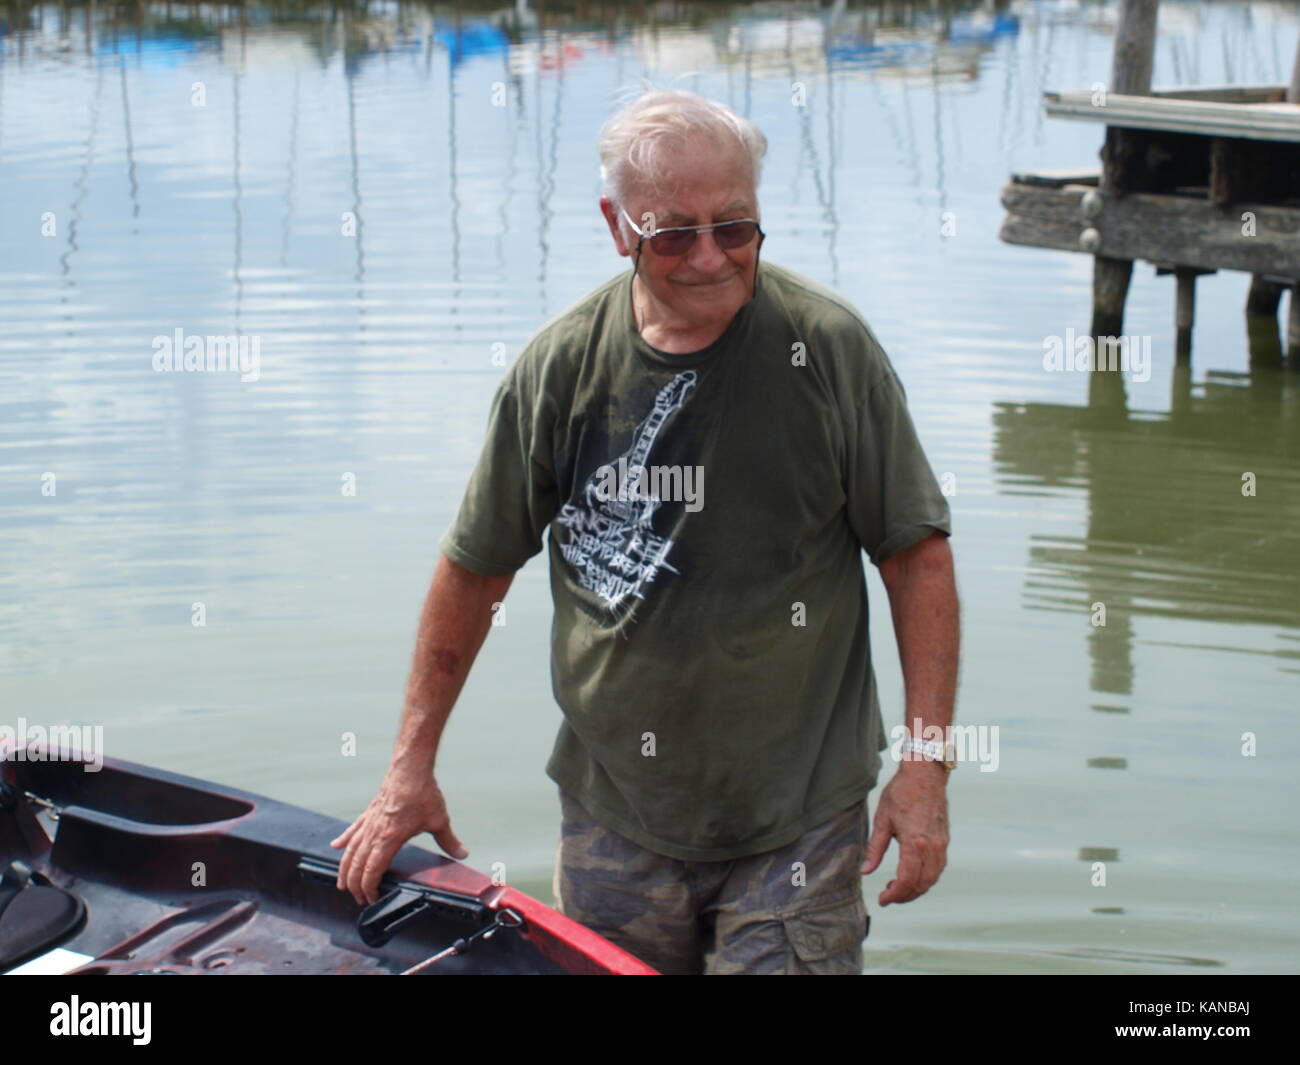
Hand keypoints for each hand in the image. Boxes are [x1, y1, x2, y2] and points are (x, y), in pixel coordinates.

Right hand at [329, 769, 467, 905]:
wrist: (410, 767)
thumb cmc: (422, 792)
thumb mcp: (439, 820)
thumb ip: (449, 840)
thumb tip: (463, 854)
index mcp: (389, 839)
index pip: (372, 871)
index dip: (369, 888)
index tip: (371, 899)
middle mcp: (374, 833)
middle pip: (357, 864)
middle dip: (355, 885)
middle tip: (358, 899)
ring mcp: (369, 822)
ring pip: (350, 850)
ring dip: (344, 869)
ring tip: (342, 884)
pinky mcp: (369, 812)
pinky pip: (353, 830)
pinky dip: (344, 840)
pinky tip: (335, 846)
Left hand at [860, 763, 948, 905]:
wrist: (925, 775)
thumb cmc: (902, 792)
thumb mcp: (882, 819)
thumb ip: (875, 848)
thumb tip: (865, 871)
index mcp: (915, 841)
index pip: (908, 880)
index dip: (895, 895)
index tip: (883, 899)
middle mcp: (932, 846)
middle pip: (922, 884)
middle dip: (905, 895)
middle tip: (887, 895)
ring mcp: (941, 844)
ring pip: (932, 878)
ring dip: (916, 889)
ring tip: (897, 887)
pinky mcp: (944, 841)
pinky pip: (938, 868)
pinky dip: (925, 878)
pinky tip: (911, 875)